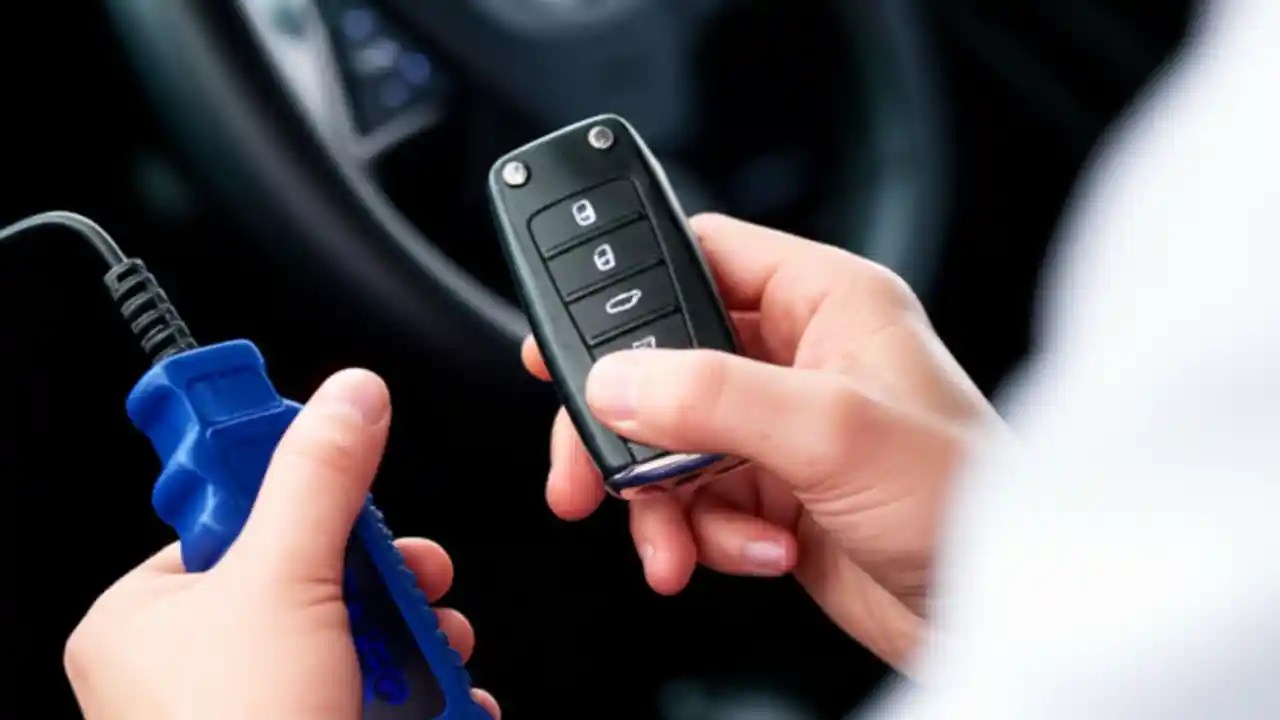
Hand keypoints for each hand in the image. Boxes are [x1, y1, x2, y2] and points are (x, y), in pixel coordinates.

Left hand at [64, 370, 498, 719]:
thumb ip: (322, 479)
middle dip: (383, 578)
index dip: (300, 485)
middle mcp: (190, 668)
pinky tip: (446, 697)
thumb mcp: (288, 580)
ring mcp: (252, 712)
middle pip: (310, 573)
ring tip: (437, 652)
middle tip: (412, 577)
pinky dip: (415, 692)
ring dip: (413, 638)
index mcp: (145, 616)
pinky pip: (367, 692)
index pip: (234, 511)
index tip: (348, 449)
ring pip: (351, 634)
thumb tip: (348, 396)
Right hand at [523, 214, 1001, 669]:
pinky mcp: (774, 493)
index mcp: (824, 301)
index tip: (566, 332)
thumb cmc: (968, 501)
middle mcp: (798, 356)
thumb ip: (715, 396)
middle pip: (665, 361)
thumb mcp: (834, 430)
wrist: (997, 612)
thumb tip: (619, 379)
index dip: (627, 289)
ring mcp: (782, 428)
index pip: (702, 256)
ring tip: (677, 541)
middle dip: (623, 422)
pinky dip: (704, 534)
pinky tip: (755, 552)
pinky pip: (697, 500)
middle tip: (587, 463)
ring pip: (669, 441)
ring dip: (660, 498)